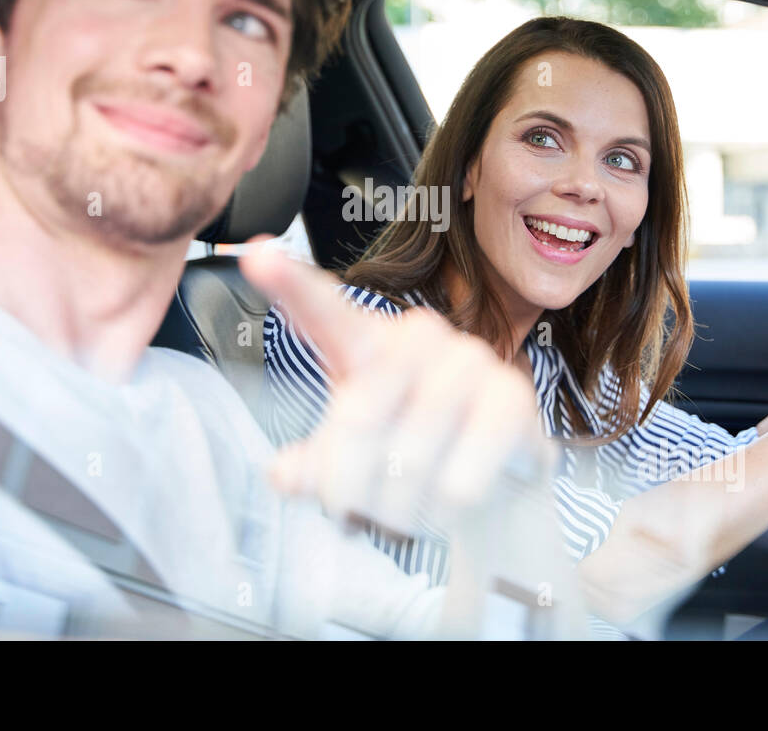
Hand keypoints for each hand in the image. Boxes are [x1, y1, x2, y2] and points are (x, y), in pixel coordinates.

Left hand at [239, 246, 552, 535]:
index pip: (325, 310)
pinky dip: (444, 513)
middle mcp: (418, 337)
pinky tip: (447, 505)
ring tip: (403, 511)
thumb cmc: (412, 448)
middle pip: (358, 419)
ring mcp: (469, 362)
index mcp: (367, 342)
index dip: (290, 285)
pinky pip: (459, 482)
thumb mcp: (351, 456)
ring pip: (409, 461)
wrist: (496, 467)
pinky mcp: (512, 399)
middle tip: (352, 511)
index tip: (255, 256)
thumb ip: (314, 465)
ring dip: (398, 509)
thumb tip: (284, 474)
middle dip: (348, 485)